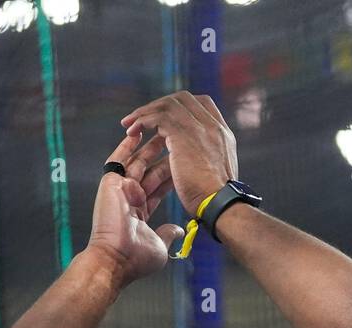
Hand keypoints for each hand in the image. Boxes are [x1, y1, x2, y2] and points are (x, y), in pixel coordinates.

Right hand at [85, 124, 185, 285]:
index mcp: (140, 210)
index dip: (172, 173)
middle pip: (149, 170)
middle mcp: (129, 197)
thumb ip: (167, 234)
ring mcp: (119, 189)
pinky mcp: (110, 183)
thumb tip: (179, 231)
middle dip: (163, 154)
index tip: (184, 161)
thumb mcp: (159, 245)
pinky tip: (135, 132)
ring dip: (149, 145)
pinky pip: (118, 158)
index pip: (159, 186)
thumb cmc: (135, 257)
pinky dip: (126, 145)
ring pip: (137, 161)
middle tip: (176, 138)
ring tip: (162, 128)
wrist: (116, 259)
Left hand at [119, 91, 237, 217]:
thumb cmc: (215, 200)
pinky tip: (133, 132)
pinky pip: (159, 116)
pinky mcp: (184, 134)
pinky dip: (143, 121)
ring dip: (145, 112)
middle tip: (140, 118)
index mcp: (222, 133)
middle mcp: (212, 125)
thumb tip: (195, 164)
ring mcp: (200, 127)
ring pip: (168, 105)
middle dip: (158, 105)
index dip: (180, 107)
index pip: (201, 103)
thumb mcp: (216, 174)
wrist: (220, 204)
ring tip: (129, 125)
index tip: (163, 119)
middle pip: (182, 99)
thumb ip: (206, 161)